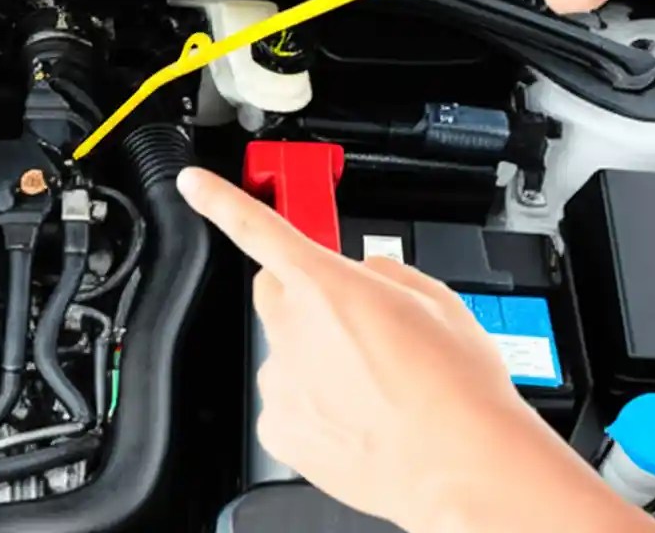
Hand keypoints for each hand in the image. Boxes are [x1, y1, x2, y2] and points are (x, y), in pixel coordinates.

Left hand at [176, 167, 654, 532]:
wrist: (462, 468)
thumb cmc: (459, 391)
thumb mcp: (440, 303)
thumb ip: (387, 274)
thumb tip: (367, 276)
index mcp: (327, 284)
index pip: (256, 227)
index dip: (218, 200)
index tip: (192, 185)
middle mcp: (293, 328)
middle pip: (276, 294)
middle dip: (304, 299)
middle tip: (355, 329)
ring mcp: (280, 379)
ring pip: (284, 354)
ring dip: (315, 361)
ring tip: (372, 389)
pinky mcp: (278, 428)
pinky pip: (286, 404)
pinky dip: (312, 409)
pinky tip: (356, 420)